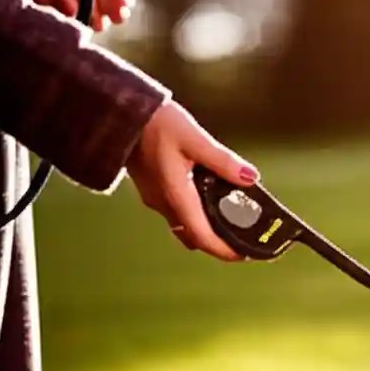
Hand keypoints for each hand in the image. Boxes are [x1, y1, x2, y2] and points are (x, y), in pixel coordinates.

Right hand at [128, 101, 259, 261]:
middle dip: (219, 242)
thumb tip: (250, 178)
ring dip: (209, 228)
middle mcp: (163, 203)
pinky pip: (180, 211)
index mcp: (175, 195)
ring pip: (186, 225)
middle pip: (195, 236)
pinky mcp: (154, 188)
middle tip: (245, 239)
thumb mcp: (194, 138)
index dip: (224, 250)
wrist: (120, 115)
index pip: (202, 236)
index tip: (245, 255)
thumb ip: (223, 160)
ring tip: (235, 219)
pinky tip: (214, 197)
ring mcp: (156, 197)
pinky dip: (199, 213)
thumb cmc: (155, 123)